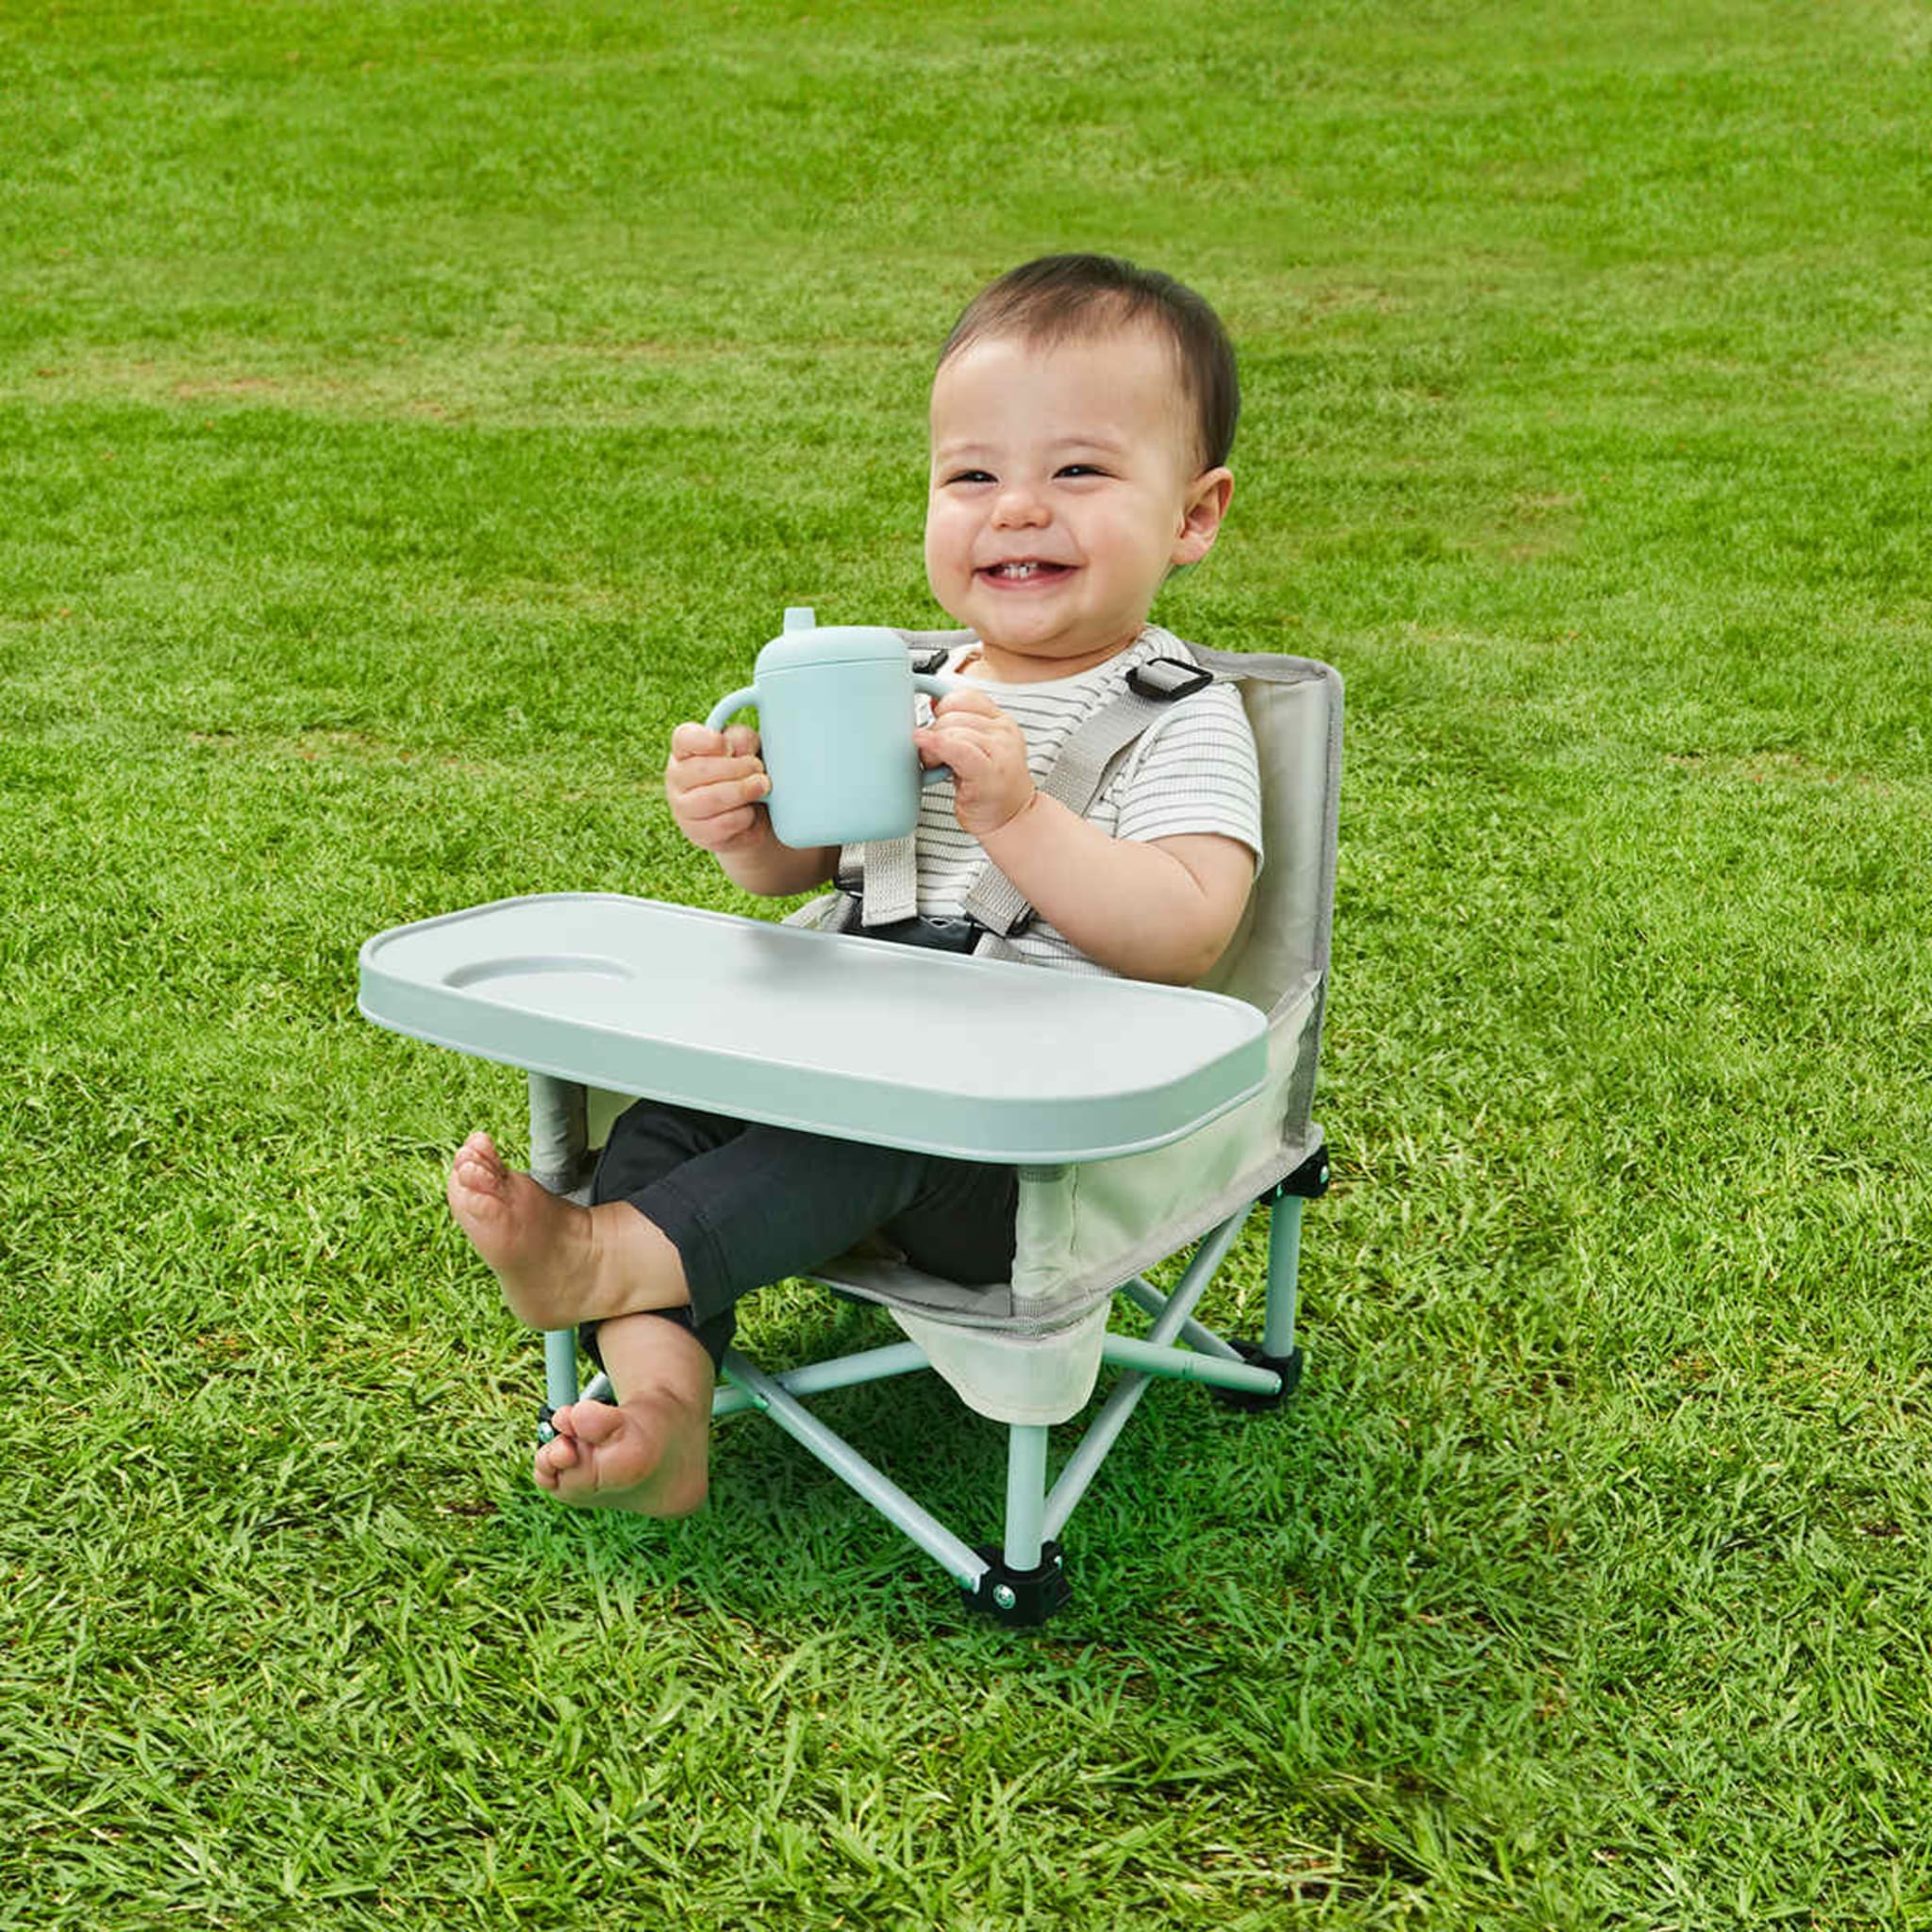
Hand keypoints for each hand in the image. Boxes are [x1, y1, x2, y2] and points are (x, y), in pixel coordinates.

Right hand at [664, 722, 773, 854]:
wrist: (754, 813)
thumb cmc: (746, 772)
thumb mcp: (748, 748)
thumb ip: (742, 740)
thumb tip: (738, 747)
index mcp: (685, 749)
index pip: (684, 738)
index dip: (706, 740)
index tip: (727, 746)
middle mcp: (677, 778)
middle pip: (702, 770)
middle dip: (739, 768)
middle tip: (759, 769)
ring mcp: (683, 808)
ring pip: (713, 799)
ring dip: (744, 791)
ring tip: (762, 787)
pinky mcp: (697, 833)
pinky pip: (724, 824)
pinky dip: (745, 816)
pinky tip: (751, 811)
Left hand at [915, 687, 1035, 837]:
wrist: (1012, 819)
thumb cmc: (989, 788)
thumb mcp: (978, 747)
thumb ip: (961, 725)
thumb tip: (932, 701)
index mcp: (1001, 721)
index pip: (966, 696)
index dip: (943, 705)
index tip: (934, 721)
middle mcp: (1004, 732)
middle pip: (953, 714)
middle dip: (934, 732)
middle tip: (933, 756)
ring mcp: (1000, 750)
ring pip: (952, 731)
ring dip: (932, 748)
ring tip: (936, 766)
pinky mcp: (989, 771)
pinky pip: (957, 748)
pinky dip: (936, 744)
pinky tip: (923, 743)